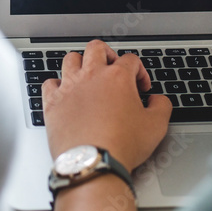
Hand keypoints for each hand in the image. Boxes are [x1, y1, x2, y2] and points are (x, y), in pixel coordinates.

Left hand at [42, 39, 170, 171]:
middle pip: (97, 48)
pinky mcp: (53, 102)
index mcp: (117, 77)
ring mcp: (70, 87)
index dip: (140, 71)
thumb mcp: (156, 126)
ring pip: (71, 59)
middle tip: (113, 69)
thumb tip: (158, 100)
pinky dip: (57, 85)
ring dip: (80, 64)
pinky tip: (65, 94)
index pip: (130, 59)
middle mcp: (91, 76)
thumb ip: (162, 106)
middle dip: (108, 55)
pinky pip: (49, 83)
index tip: (141, 87)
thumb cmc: (122, 145)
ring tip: (88, 77)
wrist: (93, 162)